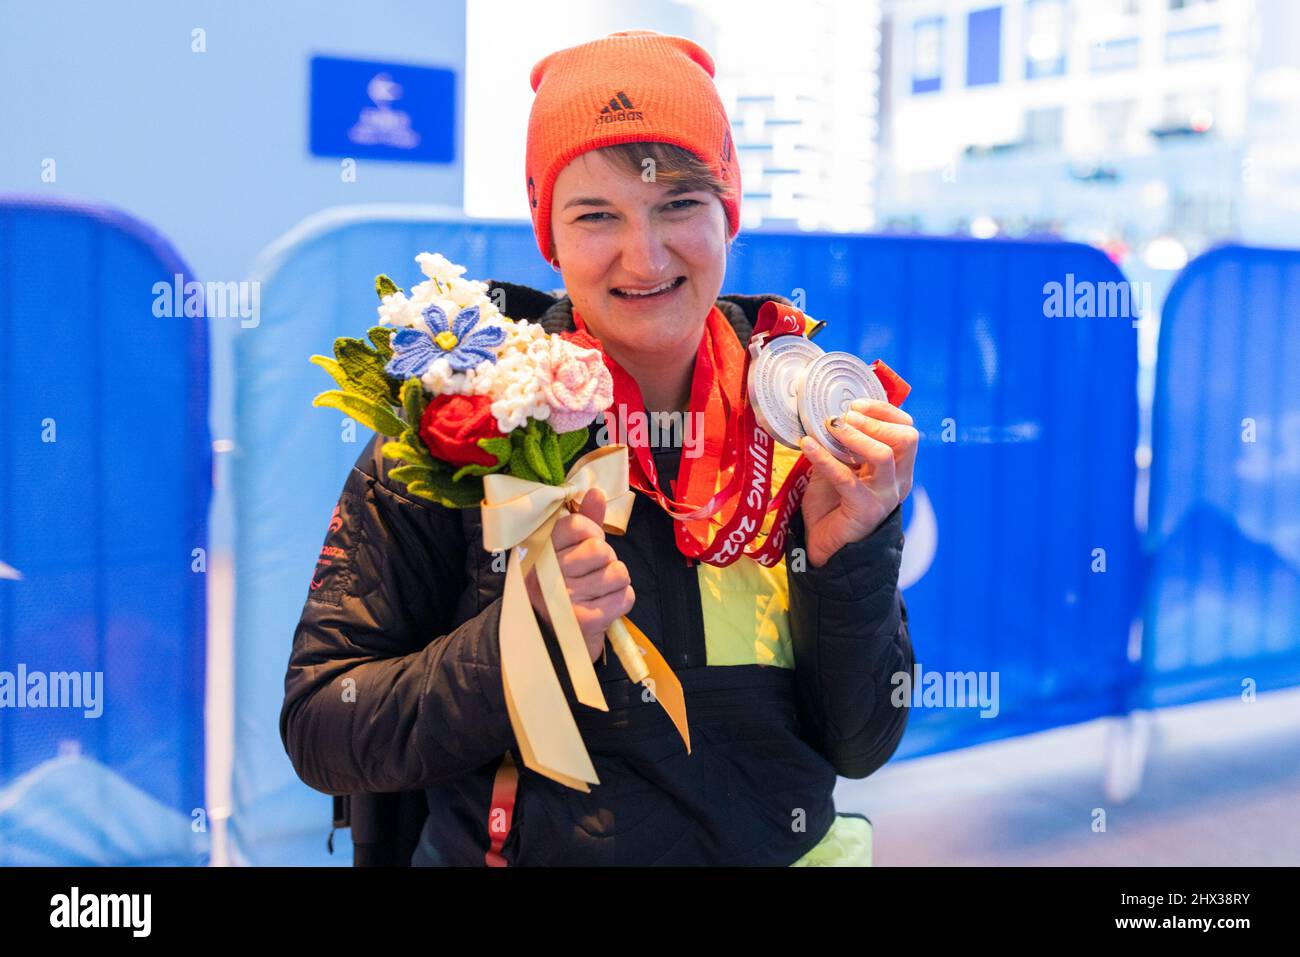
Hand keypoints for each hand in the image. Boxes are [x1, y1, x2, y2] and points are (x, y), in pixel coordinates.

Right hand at [525, 487, 634, 662]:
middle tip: (594, 572)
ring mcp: (565, 599)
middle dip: (606, 560)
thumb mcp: (566, 551)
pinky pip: (624, 597)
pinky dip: (622, 600)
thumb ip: (583, 520)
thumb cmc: (561, 589)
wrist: (549, 640)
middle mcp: (548, 574)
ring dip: (616, 581)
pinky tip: (606, 605)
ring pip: (617, 573)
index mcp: (541, 551)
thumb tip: (596, 491)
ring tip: (600, 590)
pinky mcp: (585, 622)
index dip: (593, 533)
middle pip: (600, 549)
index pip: (577, 525)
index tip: (587, 545)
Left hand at [797, 398, 918, 567]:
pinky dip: (825, 458)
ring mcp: (884, 496)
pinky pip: (846, 478)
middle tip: (845, 417)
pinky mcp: (865, 510)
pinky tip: (807, 445)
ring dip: (855, 436)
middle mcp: (898, 480)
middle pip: (907, 438)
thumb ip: (842, 445)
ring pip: (884, 454)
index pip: (907, 429)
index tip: (855, 404)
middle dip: (875, 421)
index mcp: (897, 467)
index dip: (884, 411)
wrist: (823, 545)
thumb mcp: (841, 466)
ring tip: (831, 427)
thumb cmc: (833, 504)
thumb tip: (829, 415)